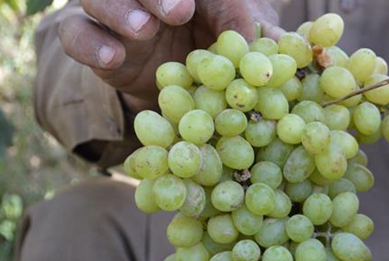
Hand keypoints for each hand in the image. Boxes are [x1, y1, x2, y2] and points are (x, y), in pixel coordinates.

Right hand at [58, 0, 283, 112]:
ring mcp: (116, 16)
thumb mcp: (242, 40)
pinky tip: (113, 58)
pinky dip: (90, 44)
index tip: (193, 5)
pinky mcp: (95, 46)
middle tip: (175, 11)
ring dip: (119, 11)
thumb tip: (275, 51)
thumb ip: (253, 35)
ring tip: (142, 30)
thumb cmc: (222, 49)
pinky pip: (76, 36)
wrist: (187, 89)